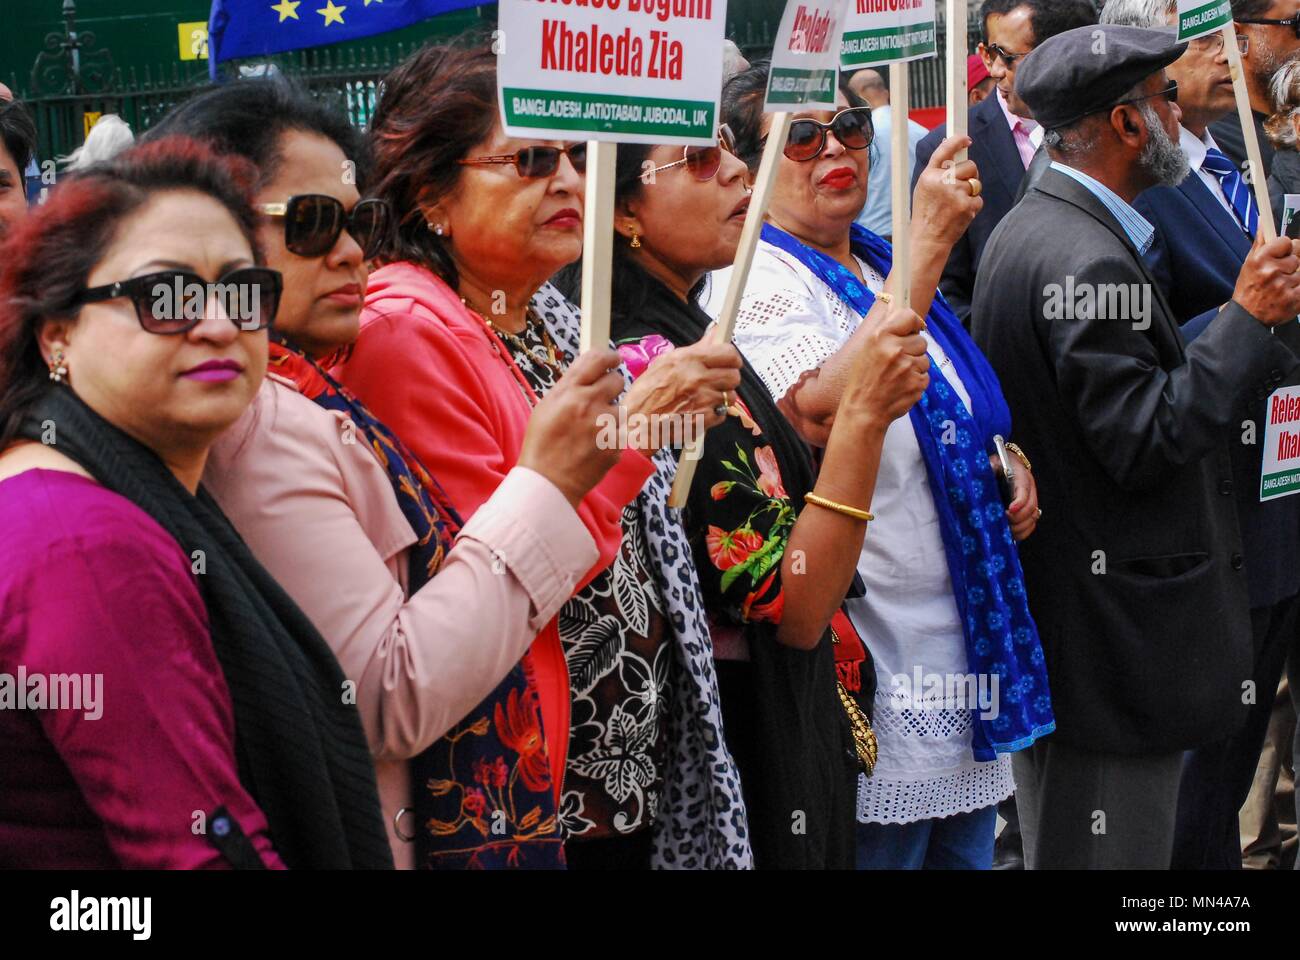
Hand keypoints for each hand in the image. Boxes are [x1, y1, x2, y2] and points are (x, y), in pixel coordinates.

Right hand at [518, 348, 625, 508]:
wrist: (548, 481)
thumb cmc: (542, 443)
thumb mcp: (546, 405)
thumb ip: (570, 386)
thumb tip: (590, 372)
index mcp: (569, 390)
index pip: (598, 358)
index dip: (609, 357)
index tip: (614, 360)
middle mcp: (589, 403)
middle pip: (617, 380)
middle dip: (610, 388)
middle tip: (599, 400)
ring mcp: (605, 425)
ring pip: (620, 408)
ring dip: (610, 416)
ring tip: (590, 432)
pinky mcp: (616, 444)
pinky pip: (620, 432)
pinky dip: (611, 437)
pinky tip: (593, 447)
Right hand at [622, 340, 742, 453]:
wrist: (637, 423)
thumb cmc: (647, 394)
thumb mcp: (666, 362)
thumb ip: (696, 348)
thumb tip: (714, 332)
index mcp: (689, 360)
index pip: (729, 353)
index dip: (731, 358)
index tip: (728, 361)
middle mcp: (698, 378)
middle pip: (734, 376)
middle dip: (727, 379)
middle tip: (716, 382)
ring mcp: (703, 400)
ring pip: (730, 397)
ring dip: (720, 398)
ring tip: (703, 399)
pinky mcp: (704, 419)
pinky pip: (721, 414)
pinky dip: (713, 415)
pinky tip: (698, 412)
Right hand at [838, 301, 928, 429]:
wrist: (864, 411)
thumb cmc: (863, 379)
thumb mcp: (867, 348)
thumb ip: (885, 328)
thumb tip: (895, 303)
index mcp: (881, 337)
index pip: (909, 316)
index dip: (913, 322)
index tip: (912, 329)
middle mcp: (895, 349)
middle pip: (921, 340)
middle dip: (913, 349)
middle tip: (897, 361)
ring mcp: (908, 367)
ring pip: (925, 358)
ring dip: (915, 366)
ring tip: (898, 375)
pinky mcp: (918, 382)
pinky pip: (925, 375)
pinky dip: (916, 380)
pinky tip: (902, 385)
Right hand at [910, 135, 982, 249]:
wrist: (928, 239)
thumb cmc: (926, 214)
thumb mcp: (924, 189)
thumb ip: (937, 172)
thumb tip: (951, 156)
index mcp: (929, 176)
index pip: (945, 151)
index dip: (957, 141)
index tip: (966, 139)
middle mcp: (942, 182)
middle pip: (970, 165)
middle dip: (970, 174)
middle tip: (961, 187)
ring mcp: (956, 193)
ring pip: (976, 182)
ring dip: (971, 191)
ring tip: (956, 203)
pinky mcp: (967, 205)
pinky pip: (978, 198)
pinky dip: (973, 205)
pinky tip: (960, 213)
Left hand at [994, 454, 1039, 540]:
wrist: (1006, 465)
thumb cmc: (997, 465)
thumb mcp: (992, 462)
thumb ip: (988, 468)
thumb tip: (982, 474)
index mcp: (1021, 476)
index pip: (1024, 490)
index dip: (1019, 503)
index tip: (1008, 511)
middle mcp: (1030, 489)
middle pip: (1031, 508)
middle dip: (1017, 519)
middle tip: (1004, 523)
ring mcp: (1031, 500)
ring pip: (1032, 518)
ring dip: (1020, 527)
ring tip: (1006, 531)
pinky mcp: (1028, 511)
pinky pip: (1031, 525)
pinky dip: (1022, 532)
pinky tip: (1010, 535)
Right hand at [1232, 232, 1299, 325]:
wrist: (1247, 317)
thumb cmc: (1248, 289)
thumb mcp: (1249, 264)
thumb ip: (1260, 243)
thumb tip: (1264, 222)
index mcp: (1260, 260)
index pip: (1287, 242)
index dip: (1286, 248)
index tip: (1281, 254)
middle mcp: (1272, 271)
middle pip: (1297, 256)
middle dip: (1292, 263)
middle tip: (1282, 272)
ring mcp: (1285, 286)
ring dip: (1295, 278)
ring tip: (1283, 285)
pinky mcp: (1296, 299)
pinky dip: (1299, 288)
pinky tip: (1289, 292)